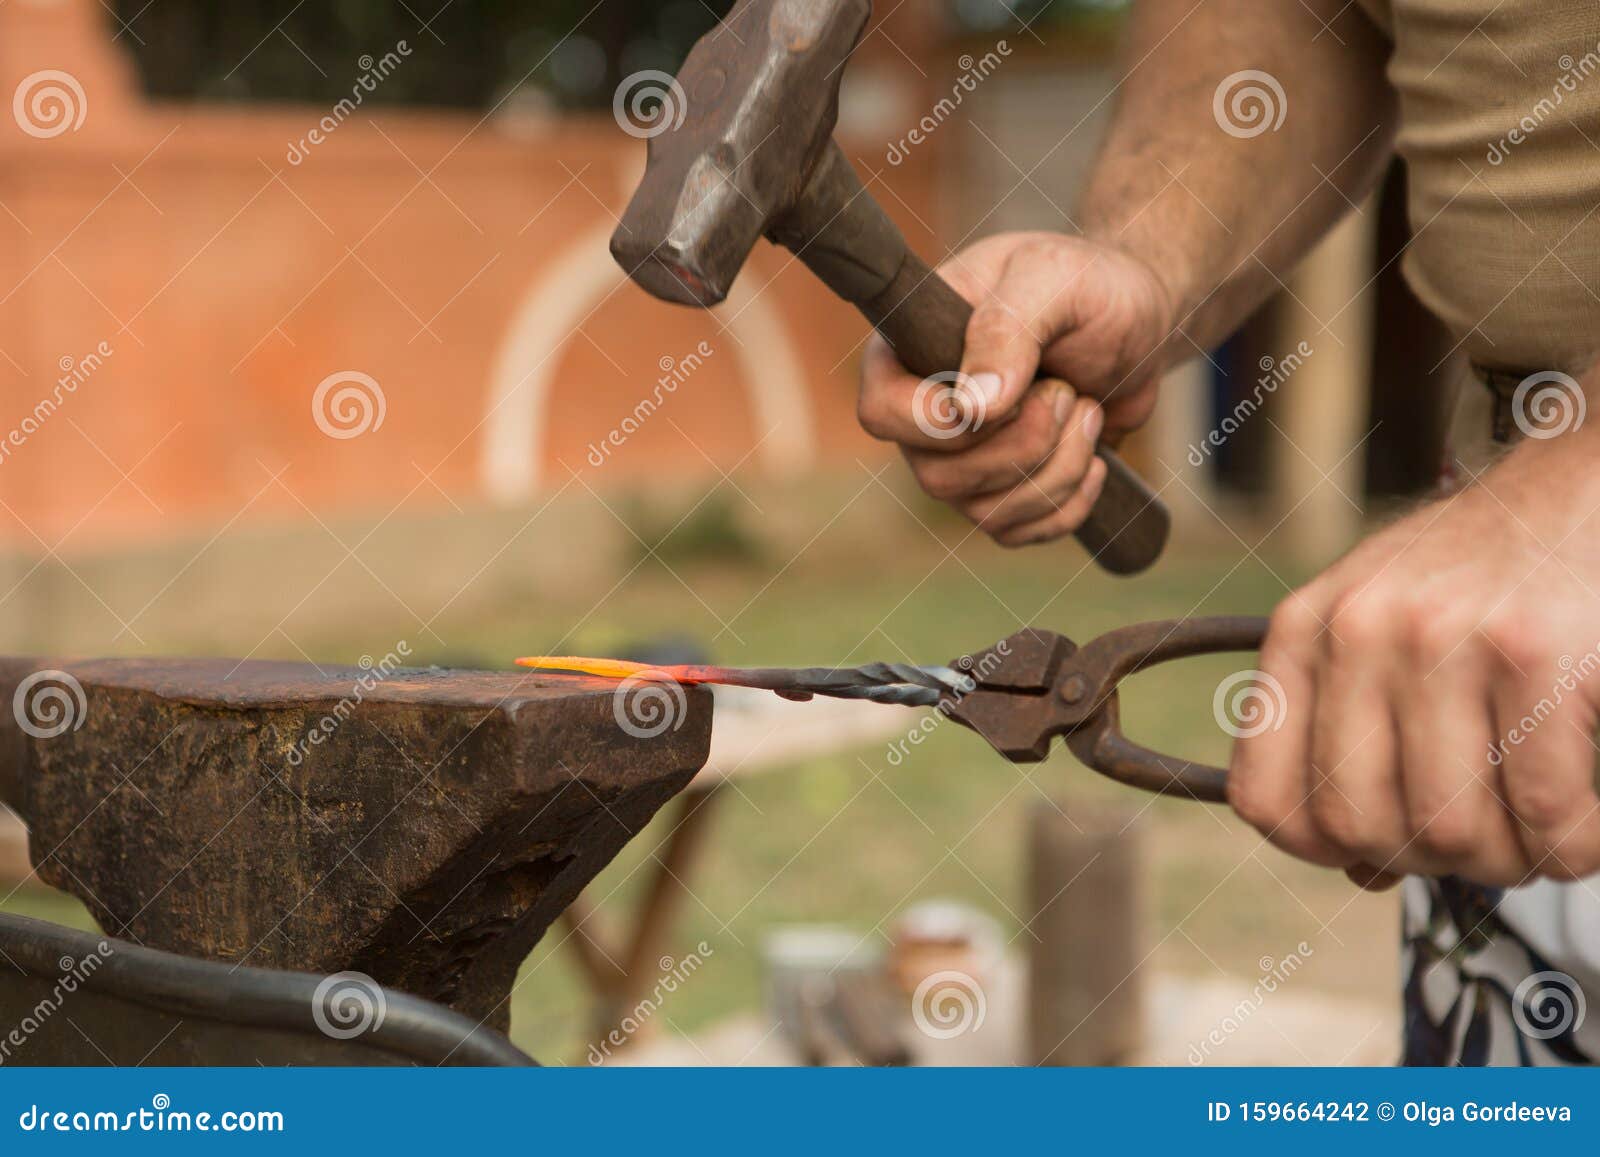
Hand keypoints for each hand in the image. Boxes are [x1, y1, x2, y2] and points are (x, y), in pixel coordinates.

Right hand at [857, 232, 1175, 546]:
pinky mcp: (1002, 495)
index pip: (881, 412)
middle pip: (939, 476)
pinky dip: (1069, 503)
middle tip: (1065, 391)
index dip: (937, 422)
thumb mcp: (1051, 279)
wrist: (1135, 321)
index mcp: (909, 351)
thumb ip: (1006, 330)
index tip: (1009, 395)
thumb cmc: (1085, 286)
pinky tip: (1095, 454)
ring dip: (1057, 469)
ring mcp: (959, 463)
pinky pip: (1018, 531)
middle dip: (1022, 444)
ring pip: (984, 512)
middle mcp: (922, 416)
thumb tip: (972, 407)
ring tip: (1087, 409)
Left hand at [1228, 428, 1599, 888]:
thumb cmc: (1484, 577)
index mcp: (1305, 631)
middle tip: (1485, 842)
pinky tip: (1588, 820)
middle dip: (1430, 860)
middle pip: (1361, 826)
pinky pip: (1546, 812)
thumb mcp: (1381, 626)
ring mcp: (1442, 639)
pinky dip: (1576, 845)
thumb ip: (1353, 732)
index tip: (1379, 850)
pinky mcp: (1536, 652)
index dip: (1324, 849)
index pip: (1267, 797)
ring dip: (1509, 859)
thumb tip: (1358, 869)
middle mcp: (1358, 631)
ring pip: (1451, 830)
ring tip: (1540, 830)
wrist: (1583, 487)